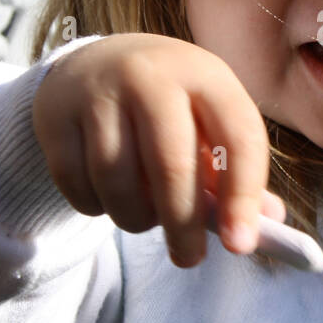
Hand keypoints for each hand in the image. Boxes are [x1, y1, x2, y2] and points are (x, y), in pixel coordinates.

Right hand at [32, 33, 286, 266]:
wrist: (95, 64)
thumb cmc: (170, 106)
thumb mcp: (209, 121)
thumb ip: (237, 171)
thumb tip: (266, 224)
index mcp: (204, 74)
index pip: (238, 136)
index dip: (243, 195)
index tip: (240, 245)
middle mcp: (151, 75)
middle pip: (170, 164)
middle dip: (183, 225)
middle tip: (189, 259)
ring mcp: (98, 92)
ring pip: (118, 182)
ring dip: (136, 218)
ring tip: (146, 216)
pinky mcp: (56, 116)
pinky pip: (78, 186)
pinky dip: (97, 208)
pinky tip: (109, 197)